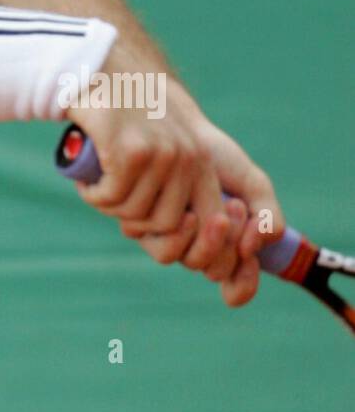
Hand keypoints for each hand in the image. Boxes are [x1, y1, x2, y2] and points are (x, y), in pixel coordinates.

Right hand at [72, 75, 253, 292]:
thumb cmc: (121, 114)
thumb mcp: (160, 143)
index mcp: (201, 158)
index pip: (209, 222)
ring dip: (108, 205)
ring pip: (135, 213)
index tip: (146, 232)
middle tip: (110, 197)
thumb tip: (178, 232)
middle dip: (132, 219)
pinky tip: (85, 179)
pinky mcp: (131, 151)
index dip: (181, 239)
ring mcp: (162, 154)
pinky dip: (93, 194)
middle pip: (166, 224)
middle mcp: (188, 157)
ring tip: (96, 182)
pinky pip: (111, 198)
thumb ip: (175, 182)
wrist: (92, 69)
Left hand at [119, 120, 285, 306]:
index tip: (251, 255)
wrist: (178, 128)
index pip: (237, 284)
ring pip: (191, 262)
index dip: (245, 280)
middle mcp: (194, 246)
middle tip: (237, 207)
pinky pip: (164, 250)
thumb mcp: (252, 184)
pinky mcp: (143, 228)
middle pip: (215, 269)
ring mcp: (169, 238)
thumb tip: (252, 250)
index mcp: (224, 244)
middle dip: (232, 243)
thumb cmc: (217, 157)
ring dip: (211, 240)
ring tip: (221, 207)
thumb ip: (268, 217)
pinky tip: (189, 211)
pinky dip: (183, 235)